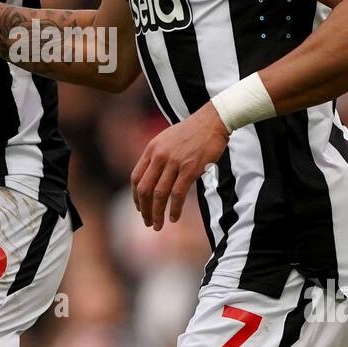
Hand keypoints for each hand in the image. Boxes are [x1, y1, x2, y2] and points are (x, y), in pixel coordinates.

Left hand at [131, 105, 228, 230]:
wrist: (212, 121)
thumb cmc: (191, 132)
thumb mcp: (166, 140)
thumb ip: (157, 157)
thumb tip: (153, 179)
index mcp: (151, 149)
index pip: (136, 177)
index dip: (135, 196)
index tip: (139, 207)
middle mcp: (159, 156)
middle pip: (144, 189)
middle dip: (144, 209)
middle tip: (147, 222)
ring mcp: (174, 162)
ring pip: (159, 194)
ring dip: (157, 213)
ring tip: (158, 225)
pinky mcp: (190, 168)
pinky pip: (178, 194)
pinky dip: (175, 209)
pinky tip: (174, 217)